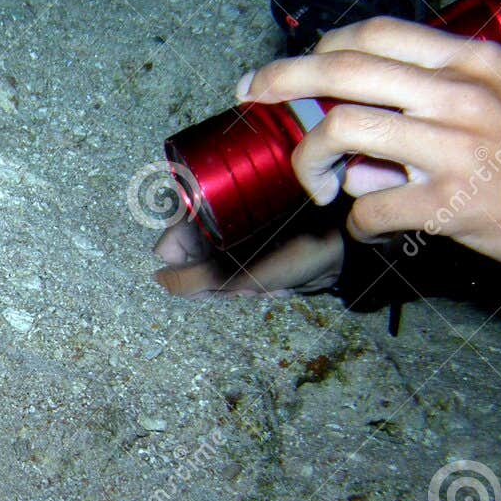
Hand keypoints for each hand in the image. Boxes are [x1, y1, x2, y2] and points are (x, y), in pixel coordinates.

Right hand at [153, 219, 344, 297]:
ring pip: (218, 277)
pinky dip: (254, 286)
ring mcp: (236, 236)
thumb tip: (157, 280)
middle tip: (248, 280)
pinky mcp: (255, 249)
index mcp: (205, 213)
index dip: (186, 271)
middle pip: (194, 268)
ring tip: (267, 281)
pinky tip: (277, 284)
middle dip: (219, 283)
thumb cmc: (291, 252)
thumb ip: (189, 278)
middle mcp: (217, 221)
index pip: (169, 251)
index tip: (215, 278)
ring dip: (239, 288)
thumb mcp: (233, 271)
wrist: (342, 254)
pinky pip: (240, 278)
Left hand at [242, 17, 500, 279]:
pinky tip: (371, 228)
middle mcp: (456, 94)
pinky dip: (357, 223)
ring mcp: (453, 148)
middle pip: (341, 70)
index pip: (374, 34)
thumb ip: (441, 99)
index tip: (287, 68)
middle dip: (280, 81)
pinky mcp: (454, 204)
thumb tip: (373, 133)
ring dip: (311, 160)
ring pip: (342, 133)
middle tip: (253, 95)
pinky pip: (372, 209)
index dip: (317, 47)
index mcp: (470, 61)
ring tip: (318, 184)